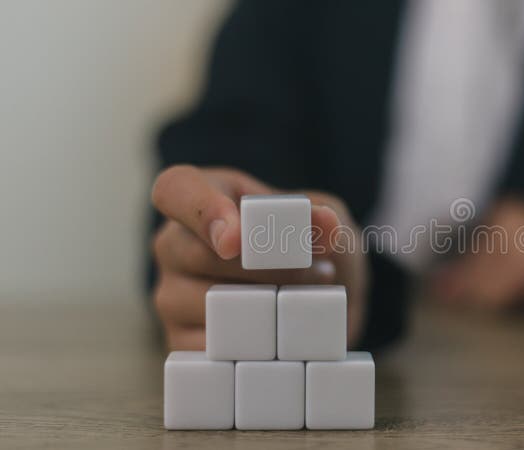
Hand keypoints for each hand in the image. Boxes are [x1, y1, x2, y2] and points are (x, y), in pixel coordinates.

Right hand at [150, 165, 367, 349]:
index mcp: (200, 196)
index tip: (235, 240)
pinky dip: (259, 349)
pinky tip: (285, 341)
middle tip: (320, 272)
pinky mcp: (181, 345)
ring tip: (310, 302)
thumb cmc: (307, 248)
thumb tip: (327, 223)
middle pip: (204, 258)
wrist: (316, 303)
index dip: (202, 212)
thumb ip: (322, 217)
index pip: (176, 191)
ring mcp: (171, 297)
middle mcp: (174, 246)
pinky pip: (215, 352)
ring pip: (213, 309)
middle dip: (271, 269)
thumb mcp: (322, 222)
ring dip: (272, 309)